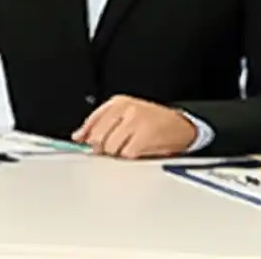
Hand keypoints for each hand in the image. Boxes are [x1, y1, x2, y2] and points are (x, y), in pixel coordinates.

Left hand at [71, 95, 195, 158]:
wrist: (181, 126)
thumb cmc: (152, 122)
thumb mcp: (125, 116)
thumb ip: (100, 124)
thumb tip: (79, 137)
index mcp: (118, 103)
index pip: (92, 121)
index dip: (87, 136)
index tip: (82, 145)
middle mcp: (126, 109)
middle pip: (98, 136)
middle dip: (102, 148)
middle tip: (112, 149)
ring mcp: (135, 121)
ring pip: (111, 147)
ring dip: (117, 154)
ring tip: (128, 148)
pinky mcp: (145, 135)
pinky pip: (126, 154)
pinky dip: (129, 157)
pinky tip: (137, 151)